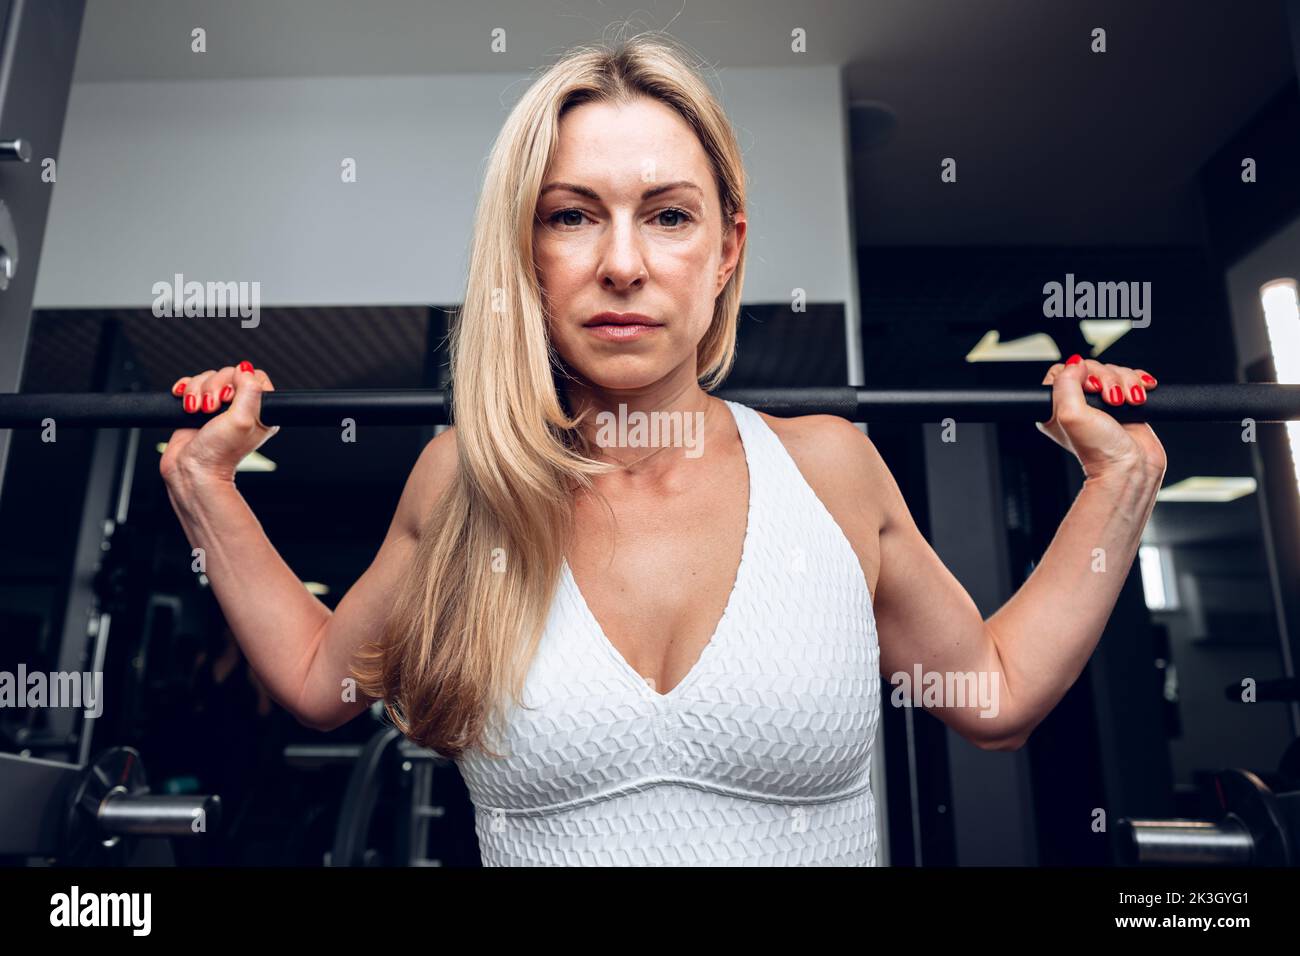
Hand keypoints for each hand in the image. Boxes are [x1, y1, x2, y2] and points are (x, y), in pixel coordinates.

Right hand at [159, 361, 278, 484]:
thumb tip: (245, 369)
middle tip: (210, 408)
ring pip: (207, 378)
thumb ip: (249, 391)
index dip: (238, 381)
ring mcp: (218, 408)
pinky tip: (185, 402)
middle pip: (228, 374)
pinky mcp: (198, 408)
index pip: (254, 377)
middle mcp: (240, 408)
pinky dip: (185, 390)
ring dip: (197, 391)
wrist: (191, 471)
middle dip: (213, 387)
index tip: (229, 398)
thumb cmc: (219, 453)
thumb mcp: (242, 420)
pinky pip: (191, 385)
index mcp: (259, 411)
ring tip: (196, 410)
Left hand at [1036, 355, 1166, 481]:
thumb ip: (1065, 385)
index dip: (1080, 374)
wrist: (1132, 468)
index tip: (1091, 388)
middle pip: (1093, 368)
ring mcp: (1102, 405)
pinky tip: (1141, 394)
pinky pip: (1132, 379)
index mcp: (1057, 408)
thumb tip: (1075, 363)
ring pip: (1115, 372)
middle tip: (1112, 400)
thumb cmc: (1101, 451)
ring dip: (1127, 383)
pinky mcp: (1124, 404)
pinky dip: (1139, 383)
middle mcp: (1079, 405)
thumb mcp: (1071, 415)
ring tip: (1130, 402)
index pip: (1063, 371)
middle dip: (1109, 379)